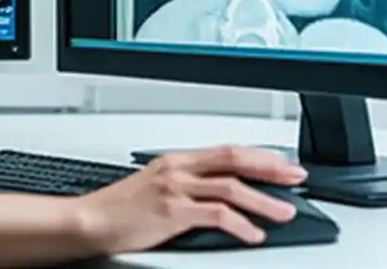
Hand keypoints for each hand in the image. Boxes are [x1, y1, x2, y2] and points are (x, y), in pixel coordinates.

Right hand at [75, 145, 307, 253]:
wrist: (90, 220)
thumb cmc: (119, 209)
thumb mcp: (155, 188)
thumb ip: (187, 186)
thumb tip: (223, 196)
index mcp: (176, 160)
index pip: (227, 151)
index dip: (259, 156)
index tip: (283, 164)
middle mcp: (178, 169)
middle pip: (234, 162)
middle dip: (270, 170)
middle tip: (296, 179)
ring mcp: (175, 189)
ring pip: (231, 189)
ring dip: (263, 202)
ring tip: (284, 213)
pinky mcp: (172, 212)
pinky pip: (216, 215)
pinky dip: (240, 225)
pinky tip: (252, 235)